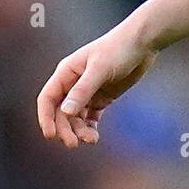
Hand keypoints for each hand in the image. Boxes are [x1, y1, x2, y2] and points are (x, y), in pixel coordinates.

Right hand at [36, 21, 158, 148]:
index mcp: (66, 73)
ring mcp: (88, 92)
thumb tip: (65, 112)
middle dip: (65, 129)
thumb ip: (83, 90)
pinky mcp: (102, 97)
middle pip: (61, 112)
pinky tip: (94, 136)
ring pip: (75, 117)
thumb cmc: (118, 49)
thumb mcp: (100, 69)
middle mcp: (73, 84)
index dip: (45, 118)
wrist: (143, 44)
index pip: (48, 98)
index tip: (50, 135)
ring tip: (92, 140)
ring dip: (79, 131)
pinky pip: (90, 117)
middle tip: (74, 144)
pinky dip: (90, 128)